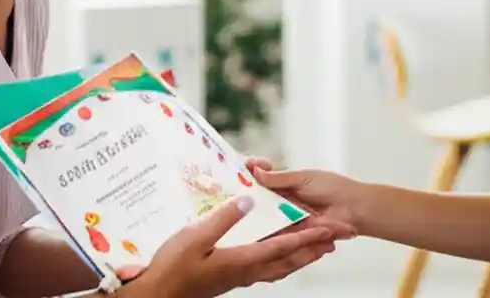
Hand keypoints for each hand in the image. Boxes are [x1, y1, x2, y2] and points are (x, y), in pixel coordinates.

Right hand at [125, 195, 336, 297]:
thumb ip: (224, 219)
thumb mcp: (195, 237)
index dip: (304, 237)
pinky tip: (276, 258)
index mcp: (240, 260)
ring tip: (315, 249)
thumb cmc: (173, 269)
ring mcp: (237, 277)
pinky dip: (279, 262)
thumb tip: (248, 201)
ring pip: (278, 268)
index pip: (280, 247)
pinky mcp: (229, 279)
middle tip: (331, 240)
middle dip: (310, 249)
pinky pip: (264, 270)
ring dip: (299, 257)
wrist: (157, 296)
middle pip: (286, 261)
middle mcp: (244, 271)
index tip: (325, 229)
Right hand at [246, 158, 363, 235]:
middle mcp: (284, 200)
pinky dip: (263, 227)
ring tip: (237, 201)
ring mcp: (286, 217)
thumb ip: (279, 178)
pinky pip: (273, 230)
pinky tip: (249, 222)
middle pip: (259, 195)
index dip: (253, 170)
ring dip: (252, 208)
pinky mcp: (290, 233)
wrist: (353, 211)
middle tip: (233, 184)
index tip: (245, 164)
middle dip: (247, 190)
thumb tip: (256, 170)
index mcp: (287, 183)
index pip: (264, 175)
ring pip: (263, 213)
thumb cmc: (334, 189)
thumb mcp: (303, 178)